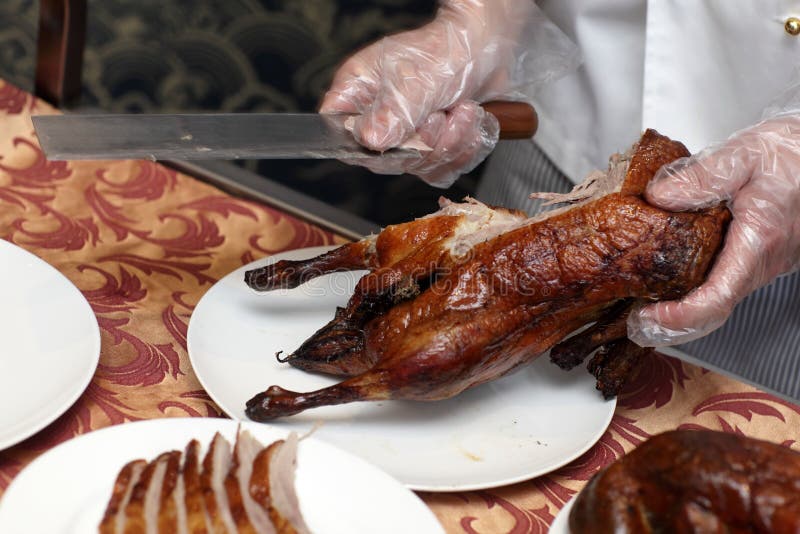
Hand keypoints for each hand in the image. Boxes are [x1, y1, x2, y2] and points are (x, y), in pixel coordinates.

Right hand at [320, 0, 543, 187]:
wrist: (488, 49)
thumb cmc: (446, 51)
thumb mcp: (418, 79)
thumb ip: (394, 112)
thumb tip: (371, 140)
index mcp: (357, 93)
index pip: (337, 131)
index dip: (365, 142)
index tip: (397, 135)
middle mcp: (376, 119)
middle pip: (383, 160)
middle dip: (425, 142)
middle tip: (442, 113)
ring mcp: (405, 138)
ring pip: (419, 168)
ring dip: (452, 143)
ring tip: (465, 110)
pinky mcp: (432, 151)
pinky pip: (443, 172)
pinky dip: (465, 150)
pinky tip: (472, 123)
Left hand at [628, 116, 799, 346]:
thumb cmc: (794, 152)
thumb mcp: (743, 155)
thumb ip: (699, 177)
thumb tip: (658, 197)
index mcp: (758, 239)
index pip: (718, 296)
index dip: (682, 315)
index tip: (651, 315)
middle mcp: (765, 260)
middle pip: (716, 308)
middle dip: (675, 322)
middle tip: (636, 321)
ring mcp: (766, 262)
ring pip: (722, 299)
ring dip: (684, 311)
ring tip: (644, 306)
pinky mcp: (762, 257)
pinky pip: (728, 284)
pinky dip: (698, 294)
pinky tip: (670, 284)